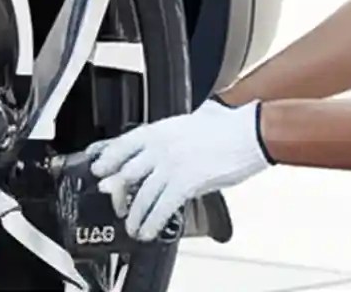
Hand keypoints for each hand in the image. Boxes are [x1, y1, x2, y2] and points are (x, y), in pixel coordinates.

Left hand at [87, 97, 274, 240]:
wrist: (250, 132)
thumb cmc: (228, 126)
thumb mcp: (192, 120)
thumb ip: (173, 131)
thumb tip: (165, 140)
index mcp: (160, 129)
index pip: (122, 145)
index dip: (107, 160)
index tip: (100, 171)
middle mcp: (160, 147)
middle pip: (126, 175)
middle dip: (119, 196)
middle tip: (119, 206)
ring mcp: (171, 165)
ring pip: (141, 196)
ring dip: (134, 217)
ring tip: (134, 227)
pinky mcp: (185, 183)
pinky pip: (161, 208)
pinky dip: (151, 223)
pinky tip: (149, 231)